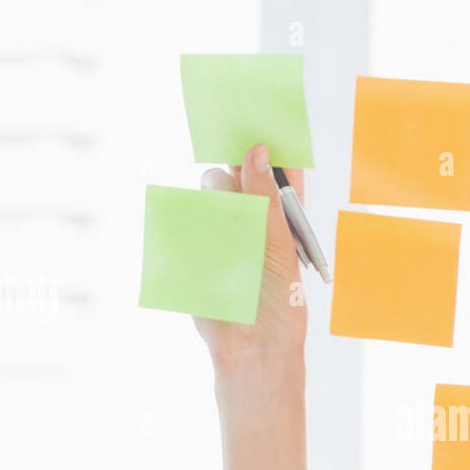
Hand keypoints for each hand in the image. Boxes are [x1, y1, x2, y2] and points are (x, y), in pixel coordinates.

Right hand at [193, 143, 308, 371]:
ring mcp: (223, 233)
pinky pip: (188, 219)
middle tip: (230, 143)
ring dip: (218, 199)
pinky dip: (193, 224)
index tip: (261, 117)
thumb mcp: (278, 247)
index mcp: (282, 218)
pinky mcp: (197, 248)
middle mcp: (253, 219)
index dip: (272, 145)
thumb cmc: (278, 303)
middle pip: (239, 174)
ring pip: (211, 192)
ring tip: (232, 232)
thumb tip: (257, 151)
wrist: (250, 352)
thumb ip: (266, 199)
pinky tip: (212, 250)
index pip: (279, 171)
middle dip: (235, 162)